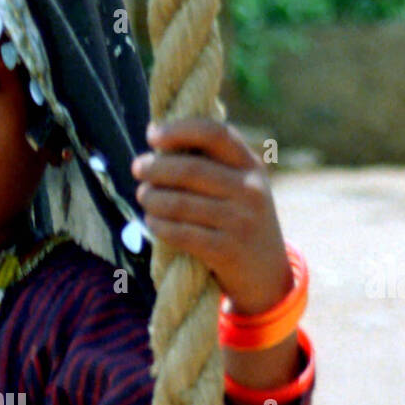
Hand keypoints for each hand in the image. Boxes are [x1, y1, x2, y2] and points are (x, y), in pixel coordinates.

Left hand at [130, 119, 301, 404]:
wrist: (267, 275)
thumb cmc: (239, 221)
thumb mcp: (240, 187)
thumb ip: (211, 165)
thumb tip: (158, 144)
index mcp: (252, 166)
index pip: (215, 134)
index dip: (180, 130)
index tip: (151, 134)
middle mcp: (250, 190)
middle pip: (191, 170)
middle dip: (156, 168)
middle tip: (137, 169)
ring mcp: (241, 221)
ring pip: (181, 203)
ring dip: (153, 198)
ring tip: (144, 197)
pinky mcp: (227, 251)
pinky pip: (182, 233)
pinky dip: (159, 225)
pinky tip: (151, 221)